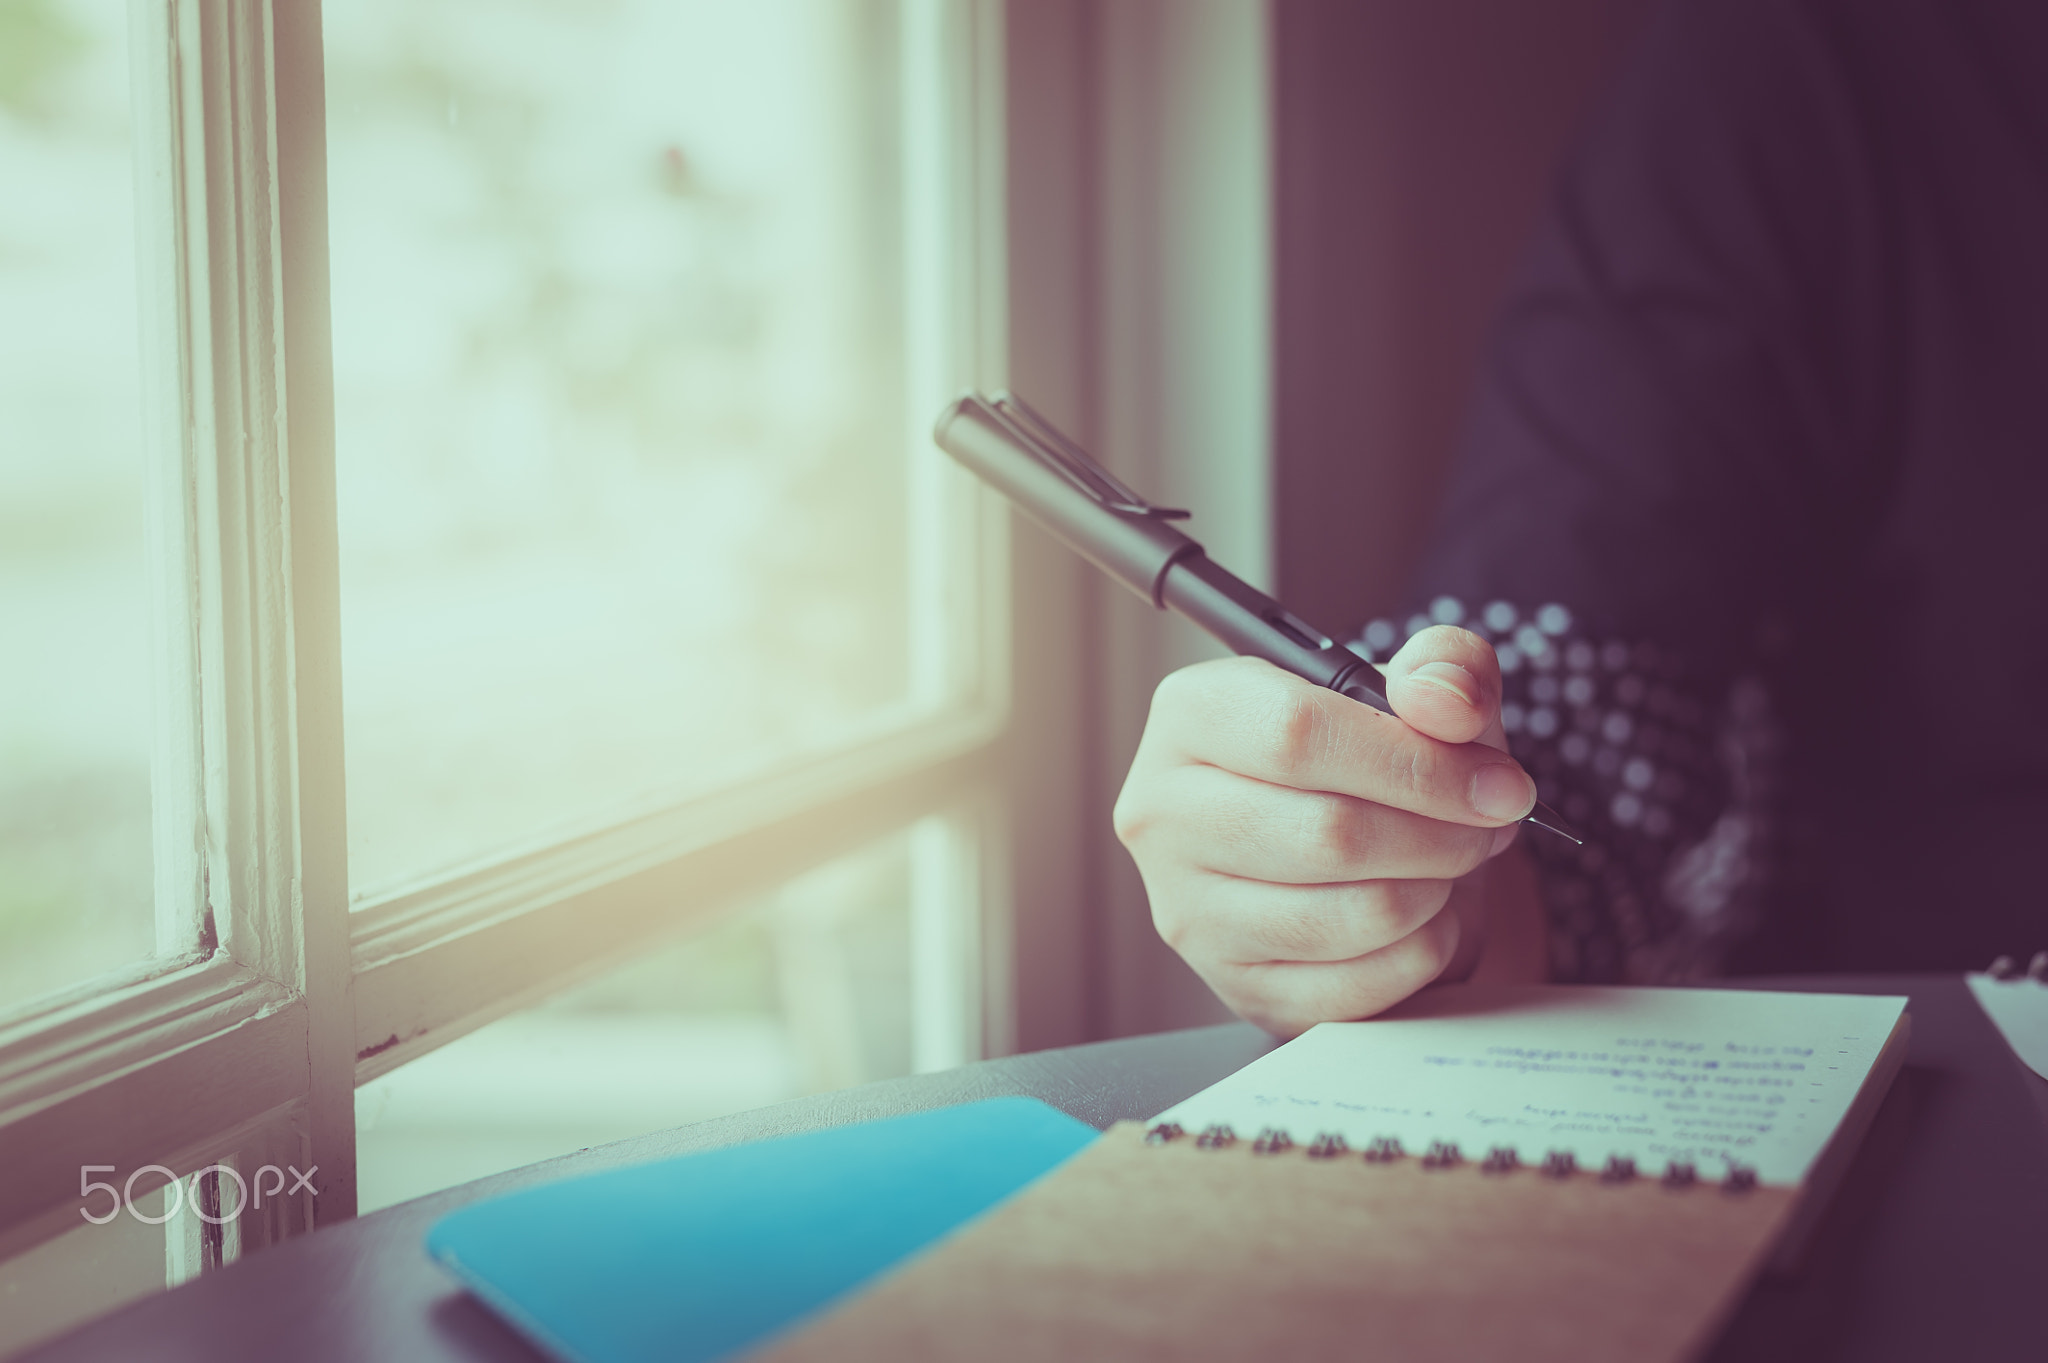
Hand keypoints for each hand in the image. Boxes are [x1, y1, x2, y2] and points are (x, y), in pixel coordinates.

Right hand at [1112, 627, 1538, 1036]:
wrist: (1347, 860)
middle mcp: (1164, 812)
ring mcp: (1188, 909)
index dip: (1414, 762)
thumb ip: (1445, 669)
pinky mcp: (1232, 985)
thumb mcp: (1417, 692)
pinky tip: (1423, 919)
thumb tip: (1447, 706)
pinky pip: (1358, 986)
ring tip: (1450, 867)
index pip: (1298, 734)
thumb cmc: (1372, 763)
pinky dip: (1420, 952)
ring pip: (1350, 915)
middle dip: (1441, 835)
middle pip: (1328, 832)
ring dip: (1435, 892)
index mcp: (1192, 714)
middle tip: (1488, 828)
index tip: (1497, 783)